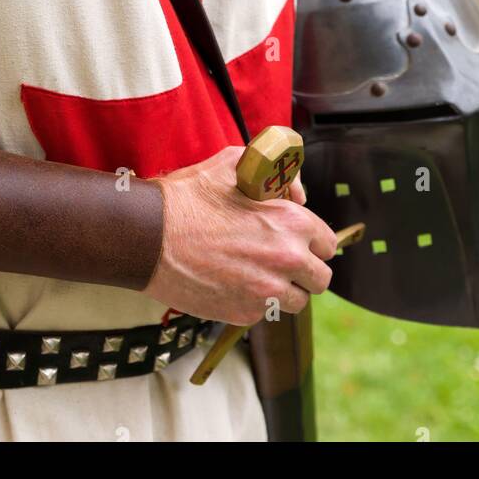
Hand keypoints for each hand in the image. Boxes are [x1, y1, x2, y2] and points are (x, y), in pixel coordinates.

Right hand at [144, 146, 337, 324]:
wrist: (150, 236)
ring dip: (284, 290)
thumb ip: (277, 174)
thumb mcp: (236, 164)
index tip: (298, 241)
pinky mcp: (243, 314)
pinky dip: (255, 302)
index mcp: (291, 223)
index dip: (313, 241)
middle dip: (305, 270)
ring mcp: (266, 292)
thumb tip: (298, 194)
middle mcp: (286, 260)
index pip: (328, 244)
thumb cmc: (190, 197)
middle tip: (282, 261)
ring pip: (297, 302)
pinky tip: (234, 282)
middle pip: (320, 280)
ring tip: (259, 274)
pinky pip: (265, 314)